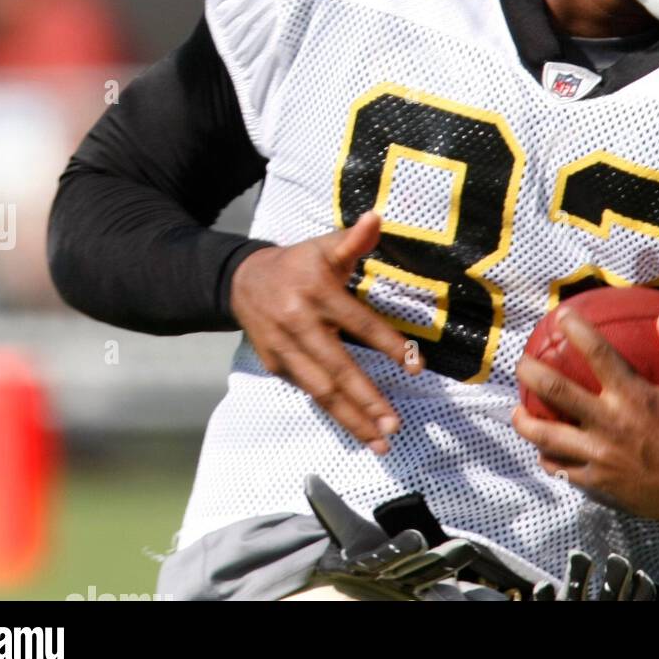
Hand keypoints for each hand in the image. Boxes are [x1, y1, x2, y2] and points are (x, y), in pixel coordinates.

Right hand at [229, 211, 423, 451]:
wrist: (243, 280)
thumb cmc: (299, 264)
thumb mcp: (325, 247)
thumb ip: (354, 240)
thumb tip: (376, 218)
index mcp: (317, 292)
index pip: (359, 323)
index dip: (388, 345)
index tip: (415, 367)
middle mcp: (299, 324)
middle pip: (337, 368)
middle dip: (366, 399)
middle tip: (395, 424)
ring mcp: (285, 349)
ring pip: (320, 390)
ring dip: (351, 418)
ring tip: (379, 440)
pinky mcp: (276, 366)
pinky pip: (308, 391)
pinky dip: (332, 411)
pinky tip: (355, 427)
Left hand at [512, 308, 658, 530]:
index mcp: (635, 397)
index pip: (598, 355)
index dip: (577, 331)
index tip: (562, 316)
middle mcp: (610, 424)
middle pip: (556, 392)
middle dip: (532, 372)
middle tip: (521, 362)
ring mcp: (600, 456)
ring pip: (547, 437)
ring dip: (525, 421)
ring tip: (517, 411)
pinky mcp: (597, 482)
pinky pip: (561, 468)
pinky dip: (548, 457)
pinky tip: (545, 449)